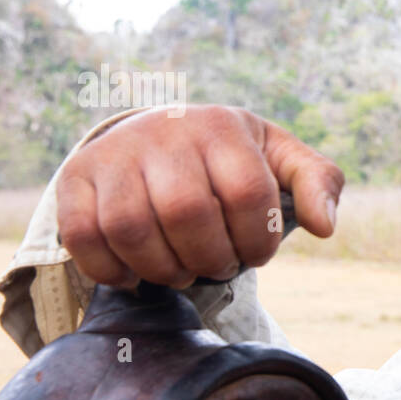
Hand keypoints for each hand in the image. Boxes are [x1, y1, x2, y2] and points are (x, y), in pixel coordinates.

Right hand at [55, 105, 343, 287]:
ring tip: (184, 270)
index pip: (247, 192)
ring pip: (131, 228)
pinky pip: (84, 238)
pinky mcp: (75, 180)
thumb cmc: (231, 158)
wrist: (160, 137)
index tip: (257, 252)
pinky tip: (140, 273)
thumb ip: (317, 183)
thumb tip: (325, 226)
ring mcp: (113, 154)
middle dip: (211, 258)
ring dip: (164, 269)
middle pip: (185, 213)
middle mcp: (163, 131)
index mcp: (220, 126)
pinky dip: (114, 271)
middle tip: (219, 265)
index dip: (257, 239)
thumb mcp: (281, 159)